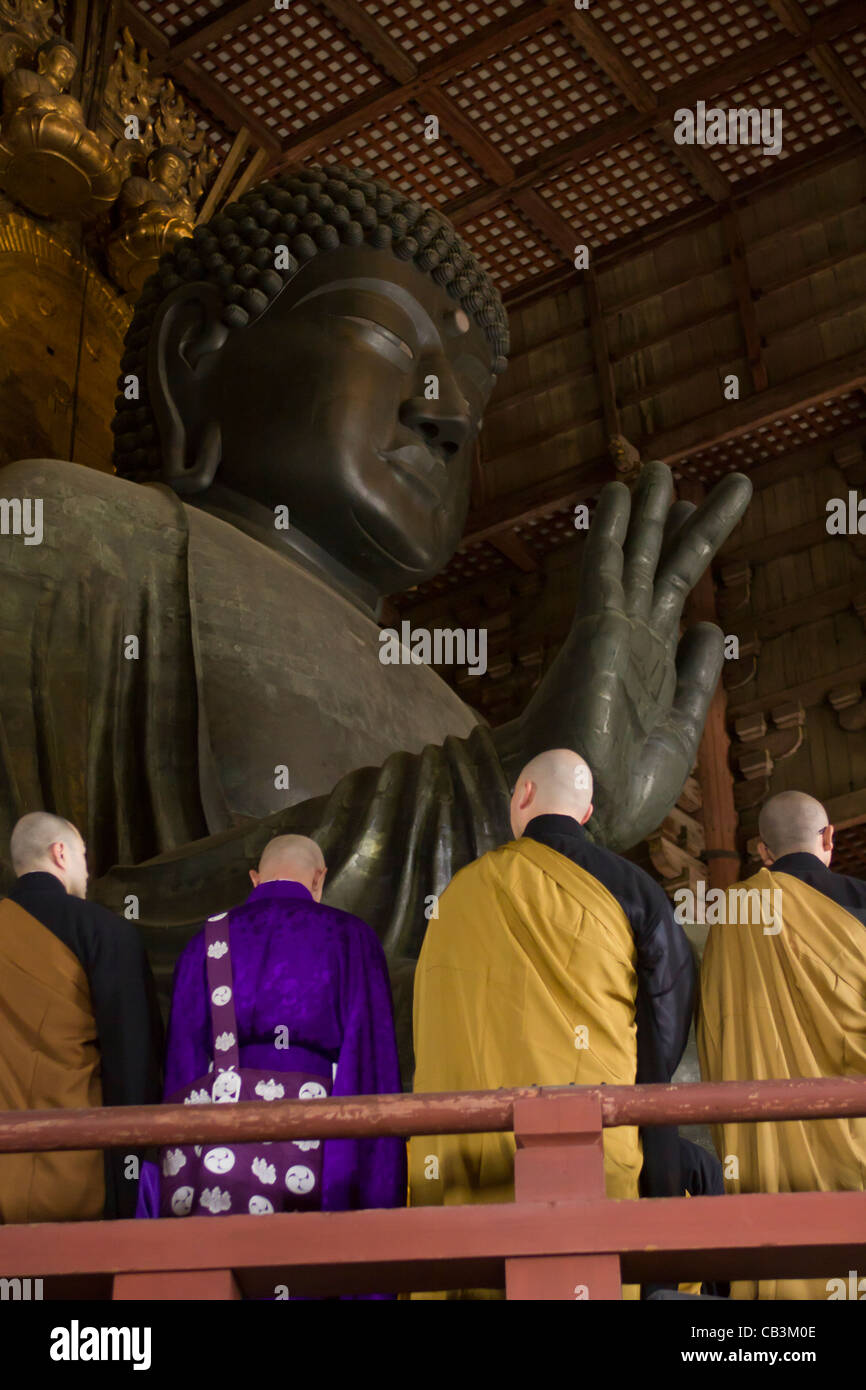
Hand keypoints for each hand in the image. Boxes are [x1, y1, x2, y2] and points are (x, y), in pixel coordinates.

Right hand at [494, 461, 751, 849]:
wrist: (581, 810)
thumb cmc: (621, 789)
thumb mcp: (681, 730)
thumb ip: (697, 678)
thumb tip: (712, 627)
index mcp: (652, 669)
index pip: (673, 599)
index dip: (689, 556)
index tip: (697, 518)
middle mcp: (633, 643)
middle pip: (663, 569)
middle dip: (678, 524)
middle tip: (686, 479)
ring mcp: (614, 634)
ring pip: (639, 558)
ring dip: (649, 512)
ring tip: (660, 467)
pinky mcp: (597, 630)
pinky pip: (606, 568)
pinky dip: (613, 528)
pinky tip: (620, 491)